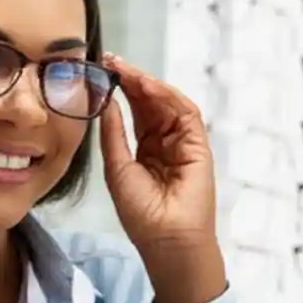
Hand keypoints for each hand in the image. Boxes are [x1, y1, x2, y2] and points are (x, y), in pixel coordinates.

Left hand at [99, 54, 226, 302]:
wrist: (167, 240)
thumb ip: (114, 134)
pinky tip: (148, 86)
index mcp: (147, 151)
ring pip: (168, 104)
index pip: (136, 113)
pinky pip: (186, 113)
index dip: (121, 91)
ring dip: (148, 84)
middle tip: (111, 62)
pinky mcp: (199, 145)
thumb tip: (106, 102)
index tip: (102, 71)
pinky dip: (168, 96)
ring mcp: (185, 143)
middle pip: (151, 103)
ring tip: (126, 70)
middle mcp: (167, 143)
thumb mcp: (118, 168)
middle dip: (132, 81)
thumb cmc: (141, 214)